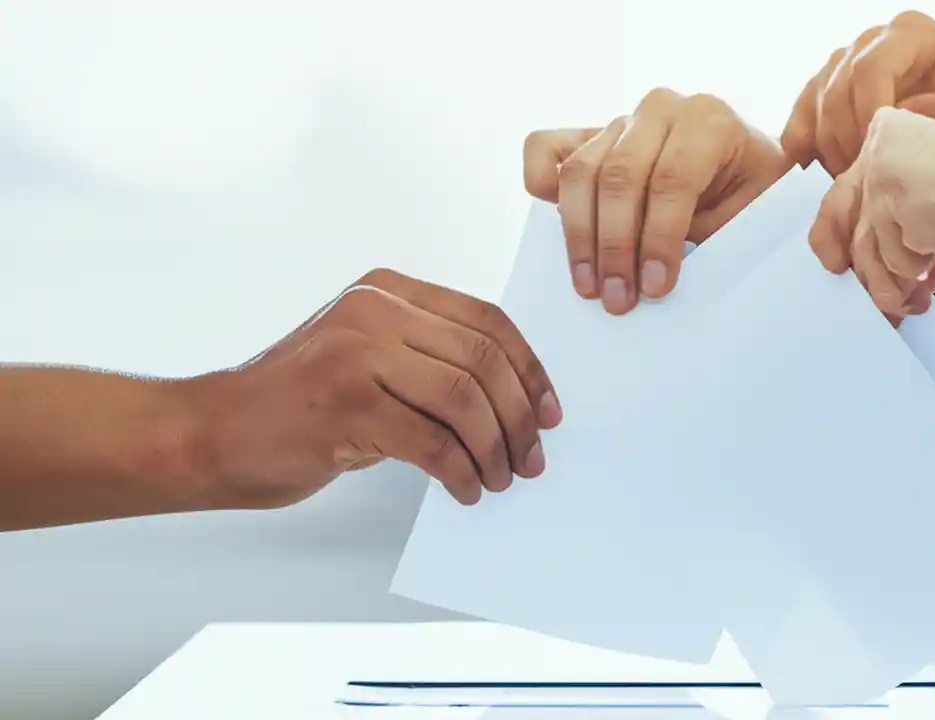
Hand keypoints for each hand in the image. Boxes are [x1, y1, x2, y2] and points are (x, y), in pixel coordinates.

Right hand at [186, 268, 561, 508]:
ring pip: (465, 399)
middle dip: (520, 416)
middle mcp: (373, 309)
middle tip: (532, 458)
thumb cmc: (295, 408)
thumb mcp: (367, 362)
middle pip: (483, 359)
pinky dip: (461, 472)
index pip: (486, 320)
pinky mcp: (344, 402)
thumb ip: (427, 363)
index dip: (529, 369)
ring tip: (501, 479)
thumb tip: (511, 406)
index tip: (549, 411)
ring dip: (495, 449)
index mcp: (386, 290)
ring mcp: (356, 352)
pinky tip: (466, 491)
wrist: (211, 435)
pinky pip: (432, 442)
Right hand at [524, 88, 791, 314]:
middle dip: (616, 246)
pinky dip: (541, 184)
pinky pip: (546, 149)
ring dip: (580, 238)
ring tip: (591, 288)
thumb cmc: (751, 199)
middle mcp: (662, 109)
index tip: (656, 288)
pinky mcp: (588, 134)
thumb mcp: (754, 215)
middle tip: (618, 300)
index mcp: (709, 120)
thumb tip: (663, 277)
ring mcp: (620, 120)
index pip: (673, 179)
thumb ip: (715, 234)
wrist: (745, 172)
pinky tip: (558, 230)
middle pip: (621, 177)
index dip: (660, 238)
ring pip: (581, 173)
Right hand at [781, 10, 934, 175]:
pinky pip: (800, 113)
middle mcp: (871, 39)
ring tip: (851, 178)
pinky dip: (799, 142)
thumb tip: (901, 119)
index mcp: (911, 33)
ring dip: (827, 147)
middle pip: (836, 88)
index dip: (865, 114)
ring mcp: (844, 61)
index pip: (869, 69)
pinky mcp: (826, 87)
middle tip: (863, 177)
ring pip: (815, 102)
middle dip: (845, 139)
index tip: (876, 154)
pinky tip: (806, 167)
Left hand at [808, 108, 934, 319]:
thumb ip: (895, 226)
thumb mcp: (930, 207)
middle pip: (843, 220)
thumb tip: (867, 271)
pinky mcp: (893, 202)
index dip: (834, 234)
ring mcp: (880, 175)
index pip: (842, 192)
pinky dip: (919, 267)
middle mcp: (875, 149)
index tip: (833, 264)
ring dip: (890, 283)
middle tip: (875, 300)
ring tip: (911, 301)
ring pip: (869, 247)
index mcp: (886, 135)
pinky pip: (895, 256)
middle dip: (859, 269)